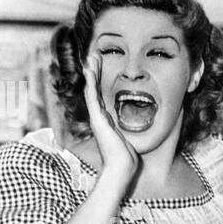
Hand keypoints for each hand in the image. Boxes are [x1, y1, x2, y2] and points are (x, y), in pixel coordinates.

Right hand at [82, 58, 138, 181]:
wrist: (120, 167)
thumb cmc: (125, 158)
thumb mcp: (127, 141)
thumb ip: (126, 135)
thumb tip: (133, 136)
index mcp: (106, 121)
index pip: (101, 97)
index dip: (99, 82)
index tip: (99, 68)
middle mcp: (99, 118)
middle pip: (95, 90)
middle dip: (95, 73)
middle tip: (93, 56)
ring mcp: (97, 118)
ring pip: (92, 91)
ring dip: (91, 74)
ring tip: (90, 58)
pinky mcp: (98, 119)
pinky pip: (93, 98)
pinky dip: (90, 84)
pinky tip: (89, 72)